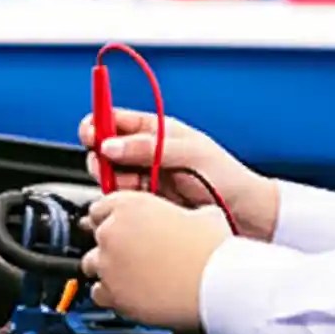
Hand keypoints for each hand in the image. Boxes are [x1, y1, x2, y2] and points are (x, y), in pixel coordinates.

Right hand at [78, 108, 279, 240]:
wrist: (243, 213)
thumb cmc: (227, 176)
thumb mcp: (190, 153)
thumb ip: (149, 147)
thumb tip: (111, 145)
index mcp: (159, 131)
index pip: (116, 120)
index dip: (99, 123)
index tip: (91, 133)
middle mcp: (148, 153)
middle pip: (105, 151)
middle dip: (104, 159)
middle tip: (116, 168)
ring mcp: (146, 179)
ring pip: (111, 178)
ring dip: (117, 183)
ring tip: (140, 188)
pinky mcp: (147, 204)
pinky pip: (123, 201)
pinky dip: (126, 202)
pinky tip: (143, 203)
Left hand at [80, 191, 229, 329]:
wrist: (214, 281)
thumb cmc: (210, 247)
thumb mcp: (201, 212)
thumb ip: (181, 213)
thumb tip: (189, 218)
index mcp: (130, 205)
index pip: (101, 207)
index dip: (115, 216)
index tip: (126, 224)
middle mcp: (112, 232)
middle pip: (97, 235)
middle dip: (114, 242)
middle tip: (138, 250)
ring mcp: (108, 265)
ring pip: (93, 264)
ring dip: (110, 267)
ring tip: (134, 273)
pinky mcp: (112, 294)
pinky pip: (99, 293)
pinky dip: (111, 293)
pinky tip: (132, 291)